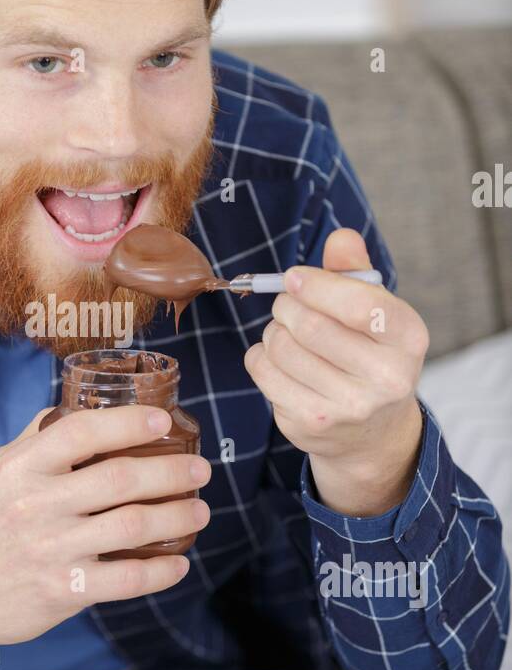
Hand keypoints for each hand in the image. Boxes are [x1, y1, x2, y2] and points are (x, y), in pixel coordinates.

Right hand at [0, 405, 211, 667]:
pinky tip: (179, 563)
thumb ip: (39, 438)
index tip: (162, 421)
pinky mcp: (64, 590)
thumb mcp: (0, 470)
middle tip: (200, 469)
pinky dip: (160, 572)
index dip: (127, 422)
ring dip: (177, 517)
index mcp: (23, 468)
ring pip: (132, 527)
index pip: (80, 431)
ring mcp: (51, 549)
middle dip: (171, 472)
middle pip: (119, 479)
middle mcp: (37, 505)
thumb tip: (80, 404)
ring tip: (200, 510)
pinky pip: (125, 579)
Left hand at [243, 228, 427, 515]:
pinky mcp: (312, 423)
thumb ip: (355, 271)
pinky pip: (264, 372)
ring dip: (272, 331)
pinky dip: (259, 356)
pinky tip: (276, 358)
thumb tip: (341, 237)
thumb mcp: (375, 311)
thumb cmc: (369, 353)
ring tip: (284, 332)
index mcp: (409, 338)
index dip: (318, 285)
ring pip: (283, 348)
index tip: (294, 278)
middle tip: (286, 304)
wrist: (371, 432)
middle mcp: (387, 378)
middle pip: (312, 326)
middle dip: (287, 306)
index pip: (362, 305)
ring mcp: (349, 407)